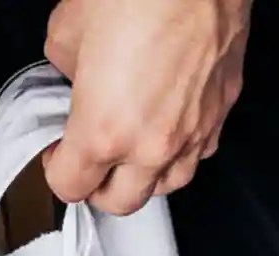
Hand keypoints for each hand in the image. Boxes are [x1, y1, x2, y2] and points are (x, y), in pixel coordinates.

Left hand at [43, 0, 251, 214]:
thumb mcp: (67, 31)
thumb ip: (65, 70)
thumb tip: (74, 75)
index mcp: (103, 132)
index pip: (70, 188)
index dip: (56, 172)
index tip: (56, 156)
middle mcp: (151, 144)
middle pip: (120, 202)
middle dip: (98, 188)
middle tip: (89, 164)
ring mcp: (193, 132)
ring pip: (166, 185)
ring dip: (142, 177)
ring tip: (129, 154)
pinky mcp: (222, 110)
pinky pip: (199, 153)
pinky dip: (180, 151)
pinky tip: (168, 128)